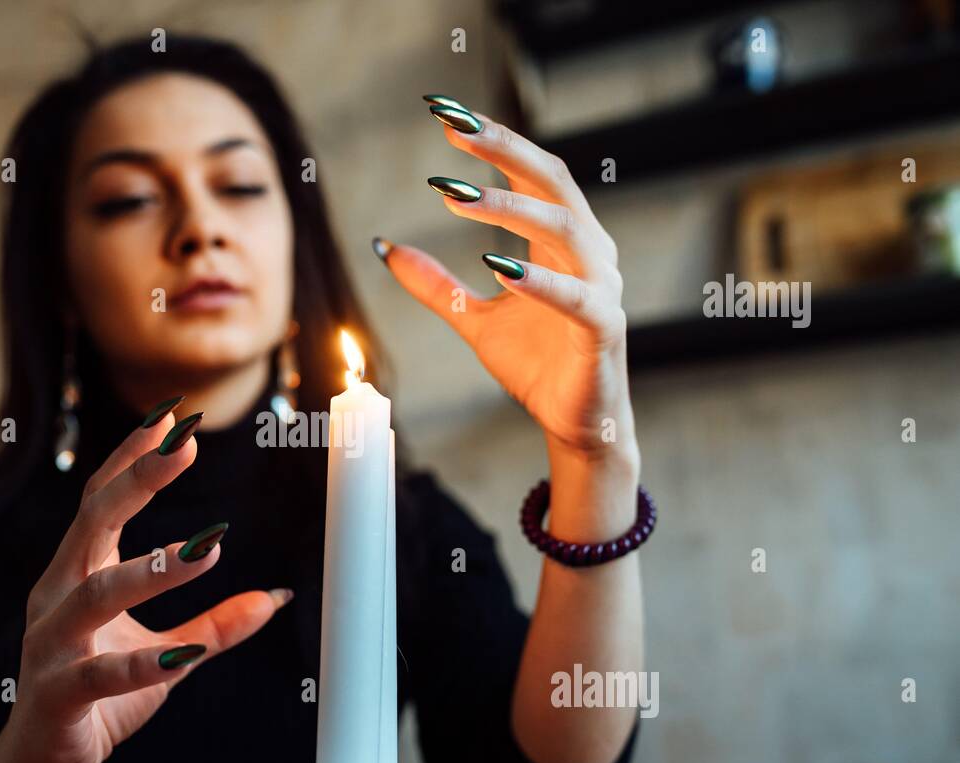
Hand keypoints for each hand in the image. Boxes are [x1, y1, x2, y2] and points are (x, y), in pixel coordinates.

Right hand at [0, 412, 289, 762]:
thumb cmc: (99, 700)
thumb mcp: (166, 656)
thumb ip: (214, 627)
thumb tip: (277, 599)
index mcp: (77, 575)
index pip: (101, 501)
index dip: (134, 458)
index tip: (172, 418)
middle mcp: (56, 597)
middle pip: (93, 523)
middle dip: (138, 480)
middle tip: (183, 444)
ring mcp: (51, 645)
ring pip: (96, 594)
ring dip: (152, 570)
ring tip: (208, 551)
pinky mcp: (58, 695)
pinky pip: (100, 674)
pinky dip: (143, 665)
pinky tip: (186, 658)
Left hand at [381, 99, 636, 468]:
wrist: (574, 423)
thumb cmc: (536, 364)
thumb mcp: (472, 317)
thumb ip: (435, 284)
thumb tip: (384, 247)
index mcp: (561, 240)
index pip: (531, 173)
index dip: (491, 142)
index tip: (444, 115)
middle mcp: (587, 251)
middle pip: (552, 180)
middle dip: (503, 149)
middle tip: (453, 128)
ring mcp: (601, 288)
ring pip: (564, 228)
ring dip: (510, 208)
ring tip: (458, 196)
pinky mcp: (602, 329)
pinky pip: (575, 297)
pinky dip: (539, 280)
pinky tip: (498, 266)